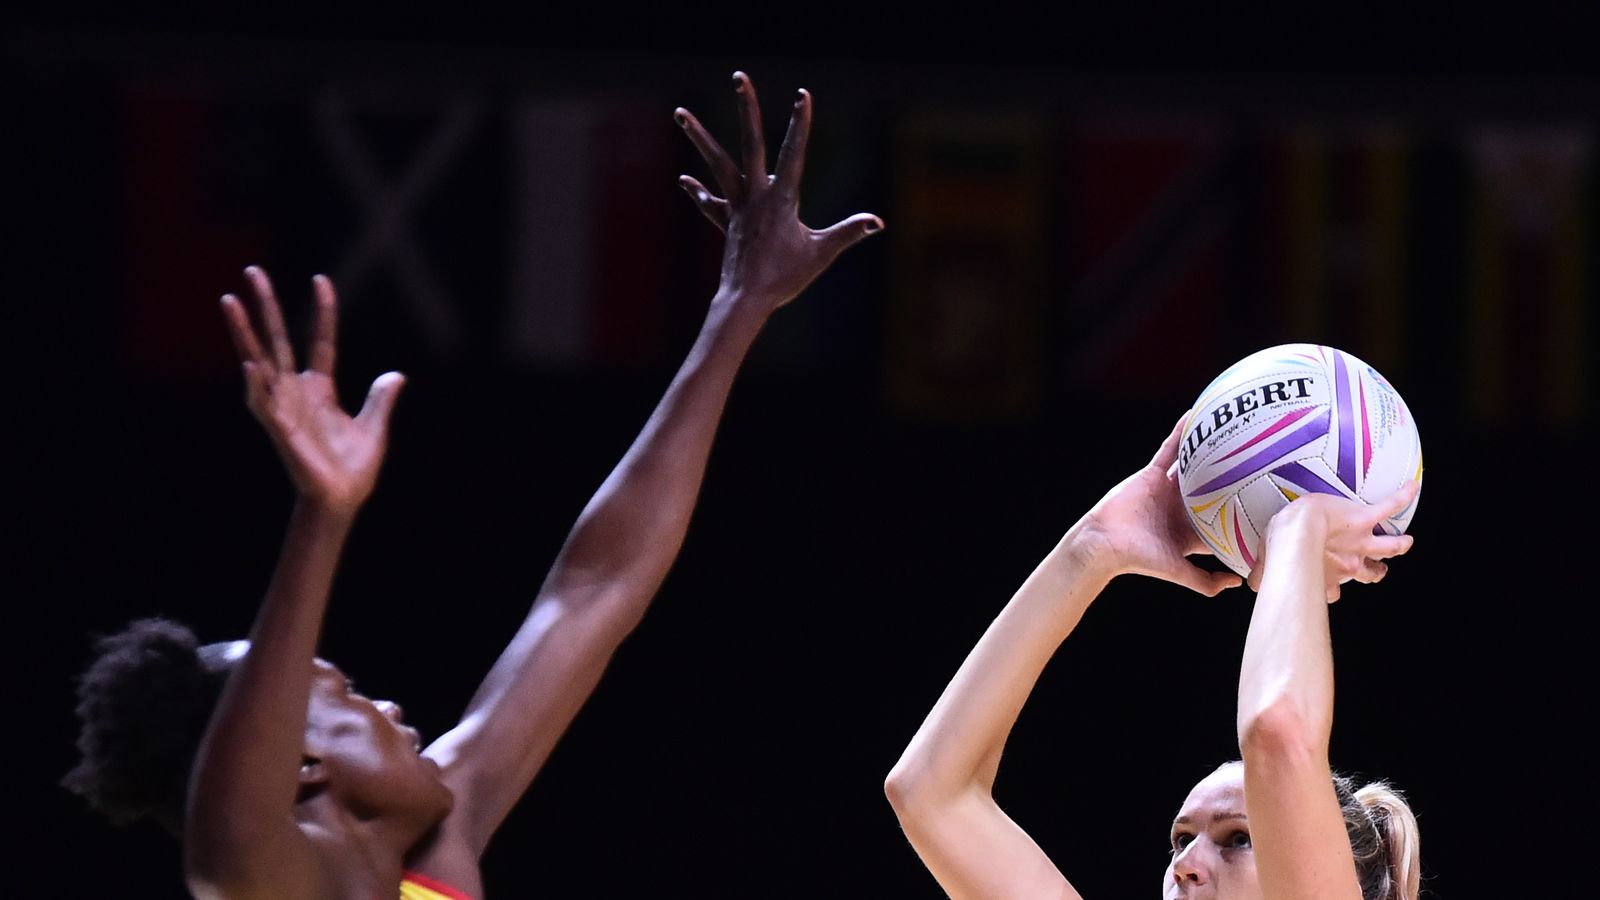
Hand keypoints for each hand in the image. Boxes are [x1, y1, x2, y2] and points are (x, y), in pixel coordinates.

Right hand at [220, 266, 404, 513]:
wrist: (343, 500)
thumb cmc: (353, 468)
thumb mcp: (374, 426)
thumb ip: (380, 398)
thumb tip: (396, 376)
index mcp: (320, 388)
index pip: (321, 340)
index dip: (323, 311)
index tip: (321, 279)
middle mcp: (297, 391)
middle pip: (278, 339)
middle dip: (266, 306)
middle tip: (252, 270)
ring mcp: (284, 407)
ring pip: (260, 361)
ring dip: (244, 333)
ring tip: (229, 300)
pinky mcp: (280, 430)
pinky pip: (264, 403)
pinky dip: (258, 385)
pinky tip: (251, 364)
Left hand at [674, 71, 883, 313]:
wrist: (746, 300)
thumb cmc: (785, 278)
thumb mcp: (821, 253)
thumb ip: (849, 232)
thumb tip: (879, 222)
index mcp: (781, 199)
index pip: (795, 153)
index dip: (801, 123)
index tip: (803, 95)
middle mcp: (755, 195)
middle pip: (750, 143)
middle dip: (747, 108)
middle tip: (739, 77)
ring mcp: (737, 206)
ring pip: (717, 164)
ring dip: (699, 137)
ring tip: (680, 112)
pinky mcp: (726, 222)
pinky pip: (710, 203)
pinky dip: (698, 192)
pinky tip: (685, 180)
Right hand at [1080, 414, 1243, 595]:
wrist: (1105, 543)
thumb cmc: (1140, 559)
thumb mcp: (1179, 572)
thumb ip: (1206, 582)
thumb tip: (1238, 582)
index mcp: (1191, 529)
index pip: (1221, 517)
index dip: (1241, 508)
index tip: (1264, 498)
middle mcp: (1182, 507)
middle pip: (1213, 488)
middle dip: (1232, 476)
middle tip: (1258, 459)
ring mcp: (1168, 488)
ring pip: (1193, 465)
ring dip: (1208, 450)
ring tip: (1230, 432)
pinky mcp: (1153, 473)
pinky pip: (1169, 450)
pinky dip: (1179, 434)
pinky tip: (1193, 417)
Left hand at [1247, 481, 1418, 600]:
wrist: (1299, 526)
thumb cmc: (1284, 543)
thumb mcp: (1272, 562)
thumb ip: (1264, 575)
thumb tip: (1253, 585)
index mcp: (1328, 572)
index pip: (1335, 588)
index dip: (1332, 590)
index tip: (1330, 590)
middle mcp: (1350, 559)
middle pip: (1370, 572)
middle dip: (1374, 573)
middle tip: (1376, 572)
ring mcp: (1360, 539)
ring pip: (1388, 547)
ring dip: (1397, 545)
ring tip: (1404, 542)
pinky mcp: (1365, 518)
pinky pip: (1389, 506)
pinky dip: (1402, 496)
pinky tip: (1412, 486)